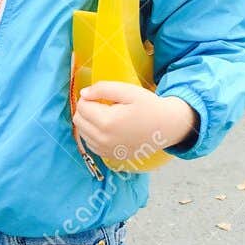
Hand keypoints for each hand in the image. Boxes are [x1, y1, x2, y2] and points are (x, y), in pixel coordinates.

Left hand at [73, 82, 197, 165]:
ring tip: (108, 116)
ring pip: (82, 133)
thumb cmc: (149, 106)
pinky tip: (108, 128)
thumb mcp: (127, 91)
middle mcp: (103, 140)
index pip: (82, 106)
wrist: (166, 128)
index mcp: (107, 122)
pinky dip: (94, 134)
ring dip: (89, 122)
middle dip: (86, 109)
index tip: (102, 96)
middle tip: (103, 104)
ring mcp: (106, 150)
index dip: (89, 97)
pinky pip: (90, 144)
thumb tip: (83, 94)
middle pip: (78, 120)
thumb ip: (102, 89)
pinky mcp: (110, 156)